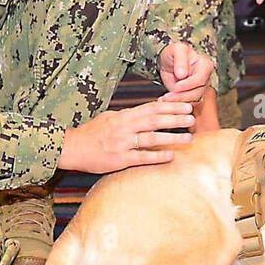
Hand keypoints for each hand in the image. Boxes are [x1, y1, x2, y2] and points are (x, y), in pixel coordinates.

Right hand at [57, 98, 195, 173]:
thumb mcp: (110, 118)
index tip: (186, 105)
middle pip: (154, 120)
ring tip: (188, 137)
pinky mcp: (119, 159)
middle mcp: (124, 127)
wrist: (72, 148)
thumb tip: (149, 110)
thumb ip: (129, 115)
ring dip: (171, 137)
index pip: (151, 108)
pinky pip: (141, 157)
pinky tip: (171, 156)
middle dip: (175, 118)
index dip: (170, 106)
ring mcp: (122, 143)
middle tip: (192, 117)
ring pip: (151, 138)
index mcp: (123, 116)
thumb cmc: (92, 133)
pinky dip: (157, 156)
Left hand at [158, 41, 214, 104]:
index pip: (200, 79)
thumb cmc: (174, 53)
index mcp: (205, 65)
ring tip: (165, 99)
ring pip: (193, 100)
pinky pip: (187, 103)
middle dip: (181, 96)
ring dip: (178, 101)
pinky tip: (166, 101)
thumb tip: (183, 74)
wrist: (168, 61)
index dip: (187, 85)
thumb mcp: (176, 50)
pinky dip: (176, 104)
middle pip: (197, 92)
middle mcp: (205, 78)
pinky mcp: (192, 96)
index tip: (175, 87)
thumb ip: (180, 60)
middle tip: (167, 97)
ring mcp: (200, 88)